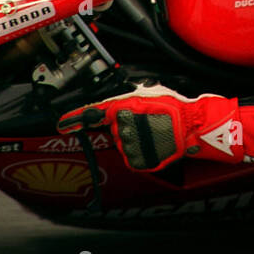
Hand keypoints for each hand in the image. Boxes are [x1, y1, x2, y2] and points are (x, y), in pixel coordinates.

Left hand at [57, 83, 241, 171]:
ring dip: (135, 139)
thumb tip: (112, 106)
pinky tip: (154, 144)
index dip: (74, 119)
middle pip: (114, 129)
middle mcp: (122, 128)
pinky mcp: (137, 160)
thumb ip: (126, 100)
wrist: (192, 127)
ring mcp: (129, 146)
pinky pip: (132, 157)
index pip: (93, 114)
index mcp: (123, 108)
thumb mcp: (148, 93)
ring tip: (155, 133)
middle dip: (126, 126)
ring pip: (123, 143)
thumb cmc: (174, 108)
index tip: (61, 124)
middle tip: (148, 121)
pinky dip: (141, 153)